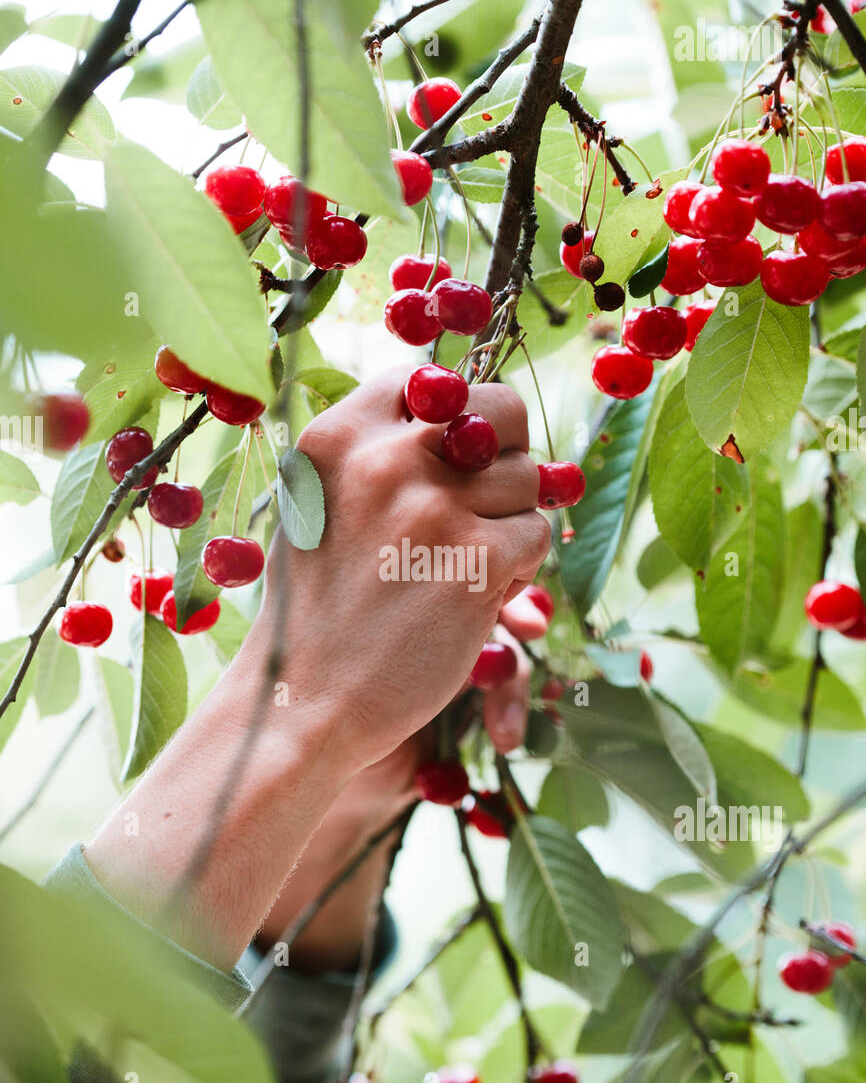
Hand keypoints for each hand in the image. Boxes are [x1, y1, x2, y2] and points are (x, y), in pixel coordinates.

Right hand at [243, 368, 549, 779]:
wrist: (303, 702)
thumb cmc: (315, 612)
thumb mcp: (317, 507)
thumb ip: (375, 457)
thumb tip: (464, 425)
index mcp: (338, 435)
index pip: (431, 380)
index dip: (460, 416)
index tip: (454, 458)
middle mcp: (387, 457)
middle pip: (501, 412)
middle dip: (507, 458)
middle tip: (483, 507)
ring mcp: (433, 506)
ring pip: (527, 480)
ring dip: (511, 523)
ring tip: (464, 567)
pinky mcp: (476, 559)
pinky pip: (535, 535)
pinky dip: (519, 570)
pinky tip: (475, 599)